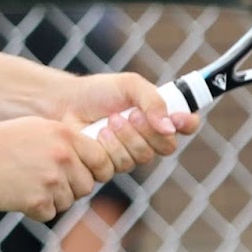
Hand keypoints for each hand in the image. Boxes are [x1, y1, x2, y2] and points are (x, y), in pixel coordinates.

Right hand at [0, 117, 114, 222]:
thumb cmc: (2, 143)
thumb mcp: (38, 128)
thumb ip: (66, 142)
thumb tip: (92, 157)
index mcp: (66, 136)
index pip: (102, 160)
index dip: (96, 170)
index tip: (85, 173)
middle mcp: (63, 157)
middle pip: (87, 185)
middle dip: (72, 188)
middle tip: (47, 181)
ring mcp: (51, 180)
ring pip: (68, 201)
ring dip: (53, 199)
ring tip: (27, 183)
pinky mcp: (38, 201)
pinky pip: (49, 213)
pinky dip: (36, 209)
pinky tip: (19, 194)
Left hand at [65, 73, 200, 171]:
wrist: (64, 103)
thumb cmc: (98, 92)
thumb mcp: (129, 85)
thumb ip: (153, 100)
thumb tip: (170, 126)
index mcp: (159, 116)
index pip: (187, 124)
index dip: (187, 123)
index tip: (181, 118)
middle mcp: (149, 138)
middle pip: (167, 146)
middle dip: (148, 130)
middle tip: (130, 113)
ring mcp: (131, 154)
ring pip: (143, 157)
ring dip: (126, 136)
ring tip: (109, 120)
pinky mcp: (110, 166)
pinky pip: (120, 165)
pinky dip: (109, 146)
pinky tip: (97, 134)